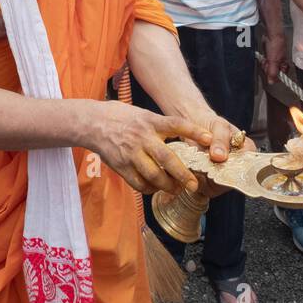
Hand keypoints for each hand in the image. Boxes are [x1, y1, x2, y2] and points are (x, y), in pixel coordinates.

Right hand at [89, 102, 214, 196]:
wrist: (92, 122)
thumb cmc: (121, 117)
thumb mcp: (143, 114)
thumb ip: (161, 125)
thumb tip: (186, 137)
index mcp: (150, 121)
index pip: (176, 124)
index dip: (194, 131)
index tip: (210, 139)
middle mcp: (142, 137)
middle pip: (167, 158)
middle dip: (183, 174)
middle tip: (193, 184)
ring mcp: (131, 153)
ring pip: (154, 175)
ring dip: (168, 186)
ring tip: (176, 188)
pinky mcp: (121, 166)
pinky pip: (139, 183)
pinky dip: (150, 188)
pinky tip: (155, 187)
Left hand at [262, 30, 287, 84]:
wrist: (272, 34)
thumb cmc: (276, 46)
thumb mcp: (274, 61)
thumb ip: (272, 72)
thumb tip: (271, 82)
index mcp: (284, 66)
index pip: (279, 77)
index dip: (272, 75)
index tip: (269, 72)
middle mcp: (280, 63)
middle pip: (272, 72)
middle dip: (267, 68)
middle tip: (267, 63)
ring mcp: (275, 59)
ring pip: (268, 67)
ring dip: (265, 64)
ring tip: (265, 59)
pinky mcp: (270, 56)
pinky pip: (265, 62)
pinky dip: (263, 60)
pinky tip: (263, 57)